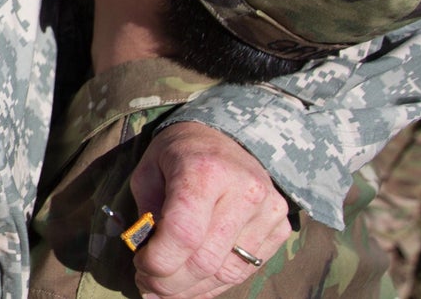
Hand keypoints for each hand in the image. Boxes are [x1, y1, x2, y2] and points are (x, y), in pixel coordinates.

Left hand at [130, 122, 290, 298]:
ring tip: (164, 289)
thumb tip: (149, 259)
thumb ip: (146, 215)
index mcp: (206, 171)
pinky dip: (213, 285)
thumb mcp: (149, 173)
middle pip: (205, 261)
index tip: (139, 264)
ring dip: (189, 289)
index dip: (158, 261)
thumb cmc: (178, 155)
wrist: (224, 137)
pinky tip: (191, 284)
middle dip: (169, 282)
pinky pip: (245, 271)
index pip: (183, 234)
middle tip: (147, 284)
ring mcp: (268, 211)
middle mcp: (244, 191)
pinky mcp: (280, 227)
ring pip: (226, 273)